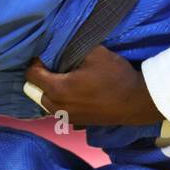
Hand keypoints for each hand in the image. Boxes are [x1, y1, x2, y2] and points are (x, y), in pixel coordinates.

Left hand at [24, 47, 162, 128]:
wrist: (136, 102)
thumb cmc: (115, 76)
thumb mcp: (96, 53)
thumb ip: (73, 49)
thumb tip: (60, 47)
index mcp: (59, 89)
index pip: (32, 75)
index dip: (37, 62)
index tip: (48, 55)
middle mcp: (58, 106)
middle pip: (35, 91)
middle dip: (40, 77)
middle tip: (54, 66)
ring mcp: (67, 117)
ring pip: (46, 102)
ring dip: (49, 90)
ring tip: (63, 78)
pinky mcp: (76, 123)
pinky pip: (58, 110)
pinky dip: (60, 100)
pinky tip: (74, 91)